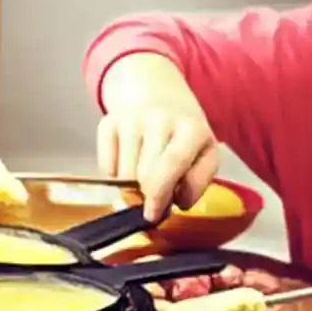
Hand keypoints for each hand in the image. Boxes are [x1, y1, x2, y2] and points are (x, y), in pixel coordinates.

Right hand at [96, 106, 218, 221]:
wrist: (159, 95)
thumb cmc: (185, 135)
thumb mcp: (205, 156)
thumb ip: (194, 183)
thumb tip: (166, 205)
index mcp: (191, 128)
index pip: (172, 164)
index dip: (160, 195)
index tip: (152, 215)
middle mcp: (159, 118)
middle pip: (144, 174)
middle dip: (146, 194)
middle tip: (152, 195)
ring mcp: (131, 118)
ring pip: (123, 174)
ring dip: (131, 185)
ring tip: (144, 175)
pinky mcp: (109, 121)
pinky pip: (106, 167)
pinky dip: (115, 174)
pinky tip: (129, 162)